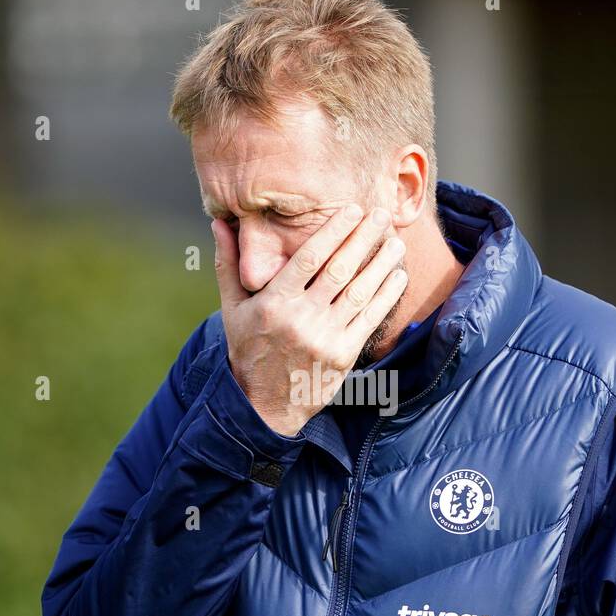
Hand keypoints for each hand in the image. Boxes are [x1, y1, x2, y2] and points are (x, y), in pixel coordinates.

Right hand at [214, 204, 406, 435]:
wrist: (263, 405)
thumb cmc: (248, 348)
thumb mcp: (232, 308)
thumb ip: (228, 263)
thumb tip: (218, 221)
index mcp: (273, 303)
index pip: (308, 258)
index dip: (333, 231)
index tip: (351, 210)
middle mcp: (300, 319)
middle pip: (339, 270)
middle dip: (363, 238)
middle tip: (380, 214)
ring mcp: (324, 339)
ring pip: (360, 292)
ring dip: (381, 264)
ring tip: (396, 241)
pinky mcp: (343, 356)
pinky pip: (370, 318)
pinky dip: (386, 294)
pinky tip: (397, 275)